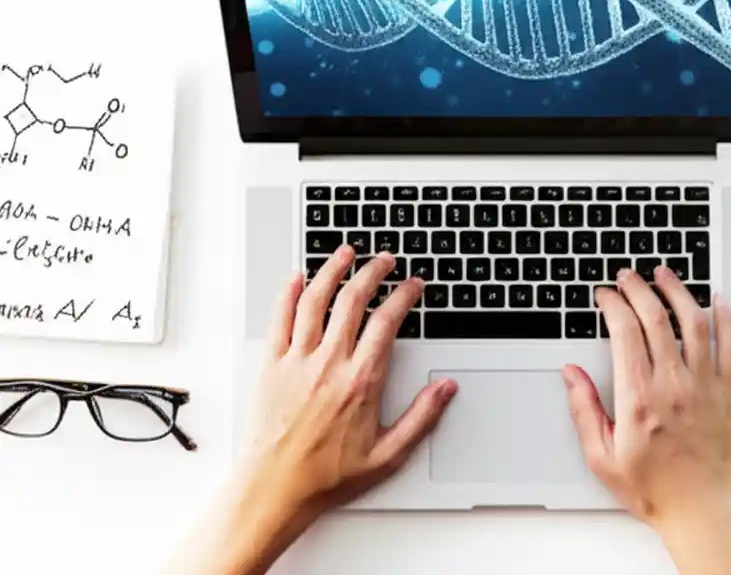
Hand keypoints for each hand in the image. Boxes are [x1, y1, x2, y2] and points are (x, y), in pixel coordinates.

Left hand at [170, 246, 455, 574]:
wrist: (274, 489)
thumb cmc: (326, 477)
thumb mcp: (388, 454)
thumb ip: (422, 417)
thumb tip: (446, 389)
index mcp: (361, 381)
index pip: (387, 321)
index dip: (403, 295)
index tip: (412, 285)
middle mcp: (329, 364)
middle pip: (353, 300)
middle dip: (373, 272)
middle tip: (384, 260)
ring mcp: (297, 362)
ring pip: (315, 301)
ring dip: (332, 271)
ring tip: (345, 254)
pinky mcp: (271, 367)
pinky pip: (279, 319)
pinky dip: (288, 294)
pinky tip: (297, 279)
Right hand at [563, 267, 730, 574]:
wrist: (704, 513)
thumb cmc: (656, 491)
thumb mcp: (603, 458)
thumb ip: (584, 411)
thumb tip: (571, 375)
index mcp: (639, 399)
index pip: (624, 332)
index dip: (612, 304)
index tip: (604, 295)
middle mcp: (674, 385)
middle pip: (656, 317)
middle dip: (638, 288)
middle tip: (628, 276)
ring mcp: (706, 386)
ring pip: (694, 321)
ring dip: (678, 290)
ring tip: (665, 274)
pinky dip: (725, 317)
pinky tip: (717, 302)